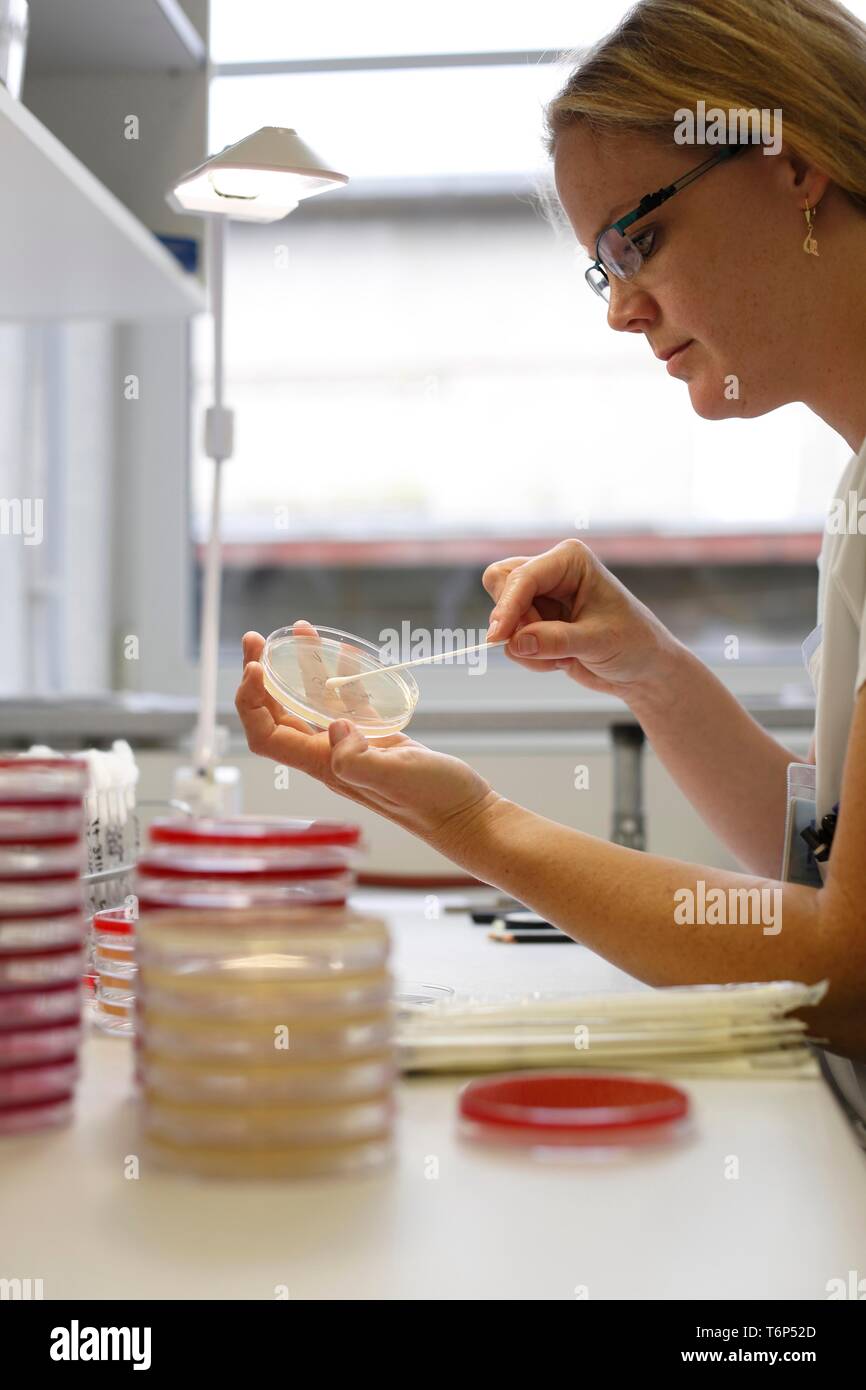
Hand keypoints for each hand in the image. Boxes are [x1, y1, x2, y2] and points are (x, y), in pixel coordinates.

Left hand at [235, 623, 495, 848]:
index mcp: (325, 765)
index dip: (251, 702)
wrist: (466, 815)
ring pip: (312, 703)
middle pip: (277, 715)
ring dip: (298, 669)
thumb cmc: (434, 801)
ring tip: (297, 632)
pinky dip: (341, 676)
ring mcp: (352, 746)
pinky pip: (348, 702)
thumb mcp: (397, 777)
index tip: (256, 666)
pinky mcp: (377, 738)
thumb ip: (360, 759)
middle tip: (256, 639)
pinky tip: (345, 652)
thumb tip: (334, 728)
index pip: (266, 735)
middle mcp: (329, 756)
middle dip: (261, 678)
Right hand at [483, 538, 674, 699]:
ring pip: (502, 615)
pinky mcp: (537, 623)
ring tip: (562, 656)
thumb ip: (555, 640)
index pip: (522, 576)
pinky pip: (511, 639)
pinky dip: (529, 656)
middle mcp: (552, 572)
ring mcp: (542, 598)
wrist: (644, 669)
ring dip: (524, 644)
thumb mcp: (597, 642)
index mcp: (570, 560)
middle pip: (500, 584)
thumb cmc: (633, 643)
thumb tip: (515, 643)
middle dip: (514, 621)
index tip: (499, 637)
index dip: (507, 606)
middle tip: (539, 646)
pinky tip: (561, 660)